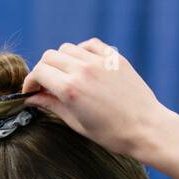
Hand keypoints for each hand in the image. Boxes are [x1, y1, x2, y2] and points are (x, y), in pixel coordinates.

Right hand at [21, 38, 166, 158]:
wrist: (147, 128)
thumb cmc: (112, 133)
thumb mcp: (77, 123)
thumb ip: (53, 106)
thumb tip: (32, 98)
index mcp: (71, 89)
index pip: (39, 72)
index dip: (31, 81)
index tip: (32, 91)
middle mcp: (83, 70)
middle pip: (49, 56)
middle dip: (43, 70)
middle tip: (46, 85)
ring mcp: (100, 61)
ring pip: (67, 48)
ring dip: (61, 60)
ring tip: (66, 76)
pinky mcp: (114, 58)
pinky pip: (90, 45)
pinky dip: (81, 51)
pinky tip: (83, 65)